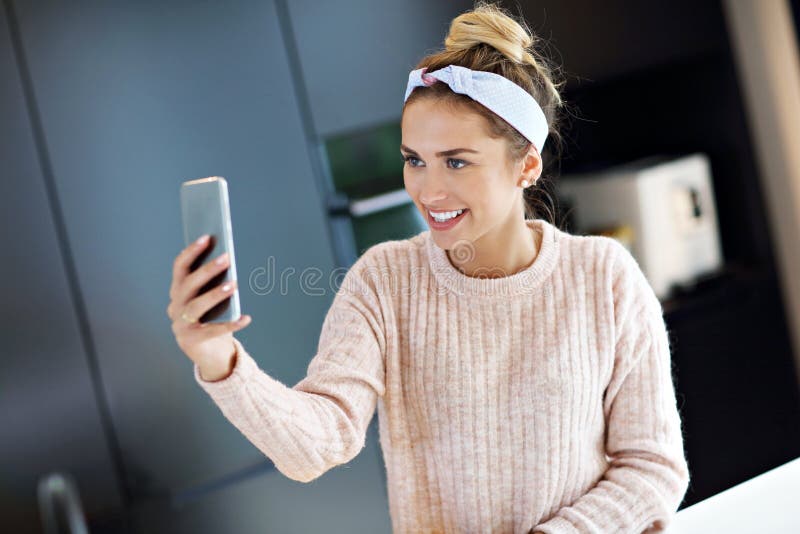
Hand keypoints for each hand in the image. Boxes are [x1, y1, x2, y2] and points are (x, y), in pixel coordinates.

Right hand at [166, 235, 250, 377]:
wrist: (209, 353)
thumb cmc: (213, 319)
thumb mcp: (210, 299)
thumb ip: (214, 284)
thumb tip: (227, 261)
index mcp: (178, 292)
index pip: (180, 267)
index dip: (191, 252)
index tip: (207, 237)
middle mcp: (175, 307)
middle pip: (188, 284)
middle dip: (207, 269)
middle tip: (226, 257)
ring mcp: (180, 325)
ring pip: (197, 306)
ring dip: (215, 294)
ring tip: (234, 284)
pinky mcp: (191, 342)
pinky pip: (213, 331)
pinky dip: (231, 324)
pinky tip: (246, 318)